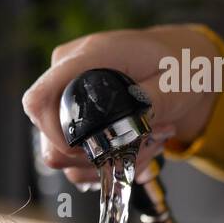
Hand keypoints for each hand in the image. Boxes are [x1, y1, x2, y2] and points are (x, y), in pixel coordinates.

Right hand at [21, 25, 221, 186]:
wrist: (183, 64)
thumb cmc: (181, 64)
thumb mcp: (179, 81)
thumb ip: (152, 101)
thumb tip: (131, 126)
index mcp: (88, 57)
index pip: (40, 99)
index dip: (52, 132)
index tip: (88, 151)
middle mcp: (67, 77)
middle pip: (49, 136)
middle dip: (95, 154)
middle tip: (144, 144)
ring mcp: (68, 99)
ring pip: (63, 156)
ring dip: (106, 162)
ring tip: (148, 144)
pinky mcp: (73, 120)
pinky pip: (75, 160)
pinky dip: (105, 165)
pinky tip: (135, 149)